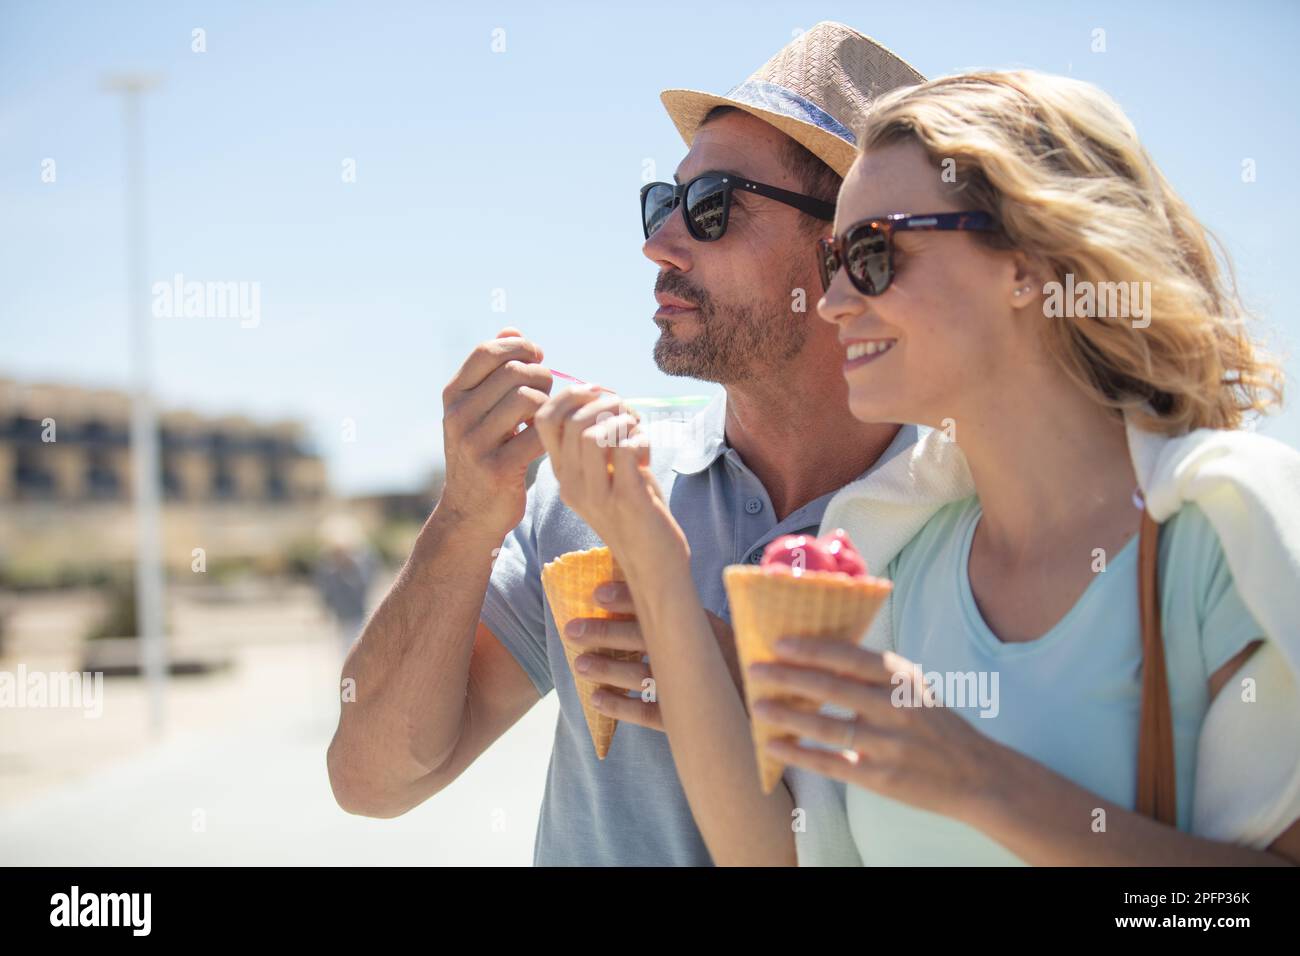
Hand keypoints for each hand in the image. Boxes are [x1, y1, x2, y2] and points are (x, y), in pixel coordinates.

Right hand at [438, 327, 553, 535]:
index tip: (537, 357)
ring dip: (548, 403)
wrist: (470, 513)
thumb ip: (494, 370)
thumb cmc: (483, 452)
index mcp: (453, 396)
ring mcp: (475, 443)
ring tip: (546, 415)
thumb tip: (511, 328)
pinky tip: (545, 438)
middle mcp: (458, 416)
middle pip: (514, 371)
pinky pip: (538, 434)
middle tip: (548, 391)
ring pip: (528, 398)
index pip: (487, 351)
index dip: (519, 346)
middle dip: (541, 376)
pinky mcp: (497, 469)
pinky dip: (550, 432)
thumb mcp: (478, 409)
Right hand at [532, 384, 688, 575]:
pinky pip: (625, 449)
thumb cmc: (635, 514)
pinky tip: (645, 454)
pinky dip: (639, 439)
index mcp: (564, 475)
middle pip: (571, 420)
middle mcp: (572, 485)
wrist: (653, 568)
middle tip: (627, 415)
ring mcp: (597, 495)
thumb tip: (605, 398)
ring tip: (635, 433)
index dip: (571, 395)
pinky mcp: (626, 500)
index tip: (600, 395)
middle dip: (605, 403)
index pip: (543, 419)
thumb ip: (599, 443)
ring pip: (593, 434)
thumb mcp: (606, 476)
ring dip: (621, 421)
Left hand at [565, 583, 739, 731]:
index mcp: (708, 629)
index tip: (597, 593)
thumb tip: (647, 585)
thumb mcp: (723, 634)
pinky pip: (649, 714)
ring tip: (579, 664)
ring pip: (643, 677)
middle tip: (572, 630)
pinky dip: (622, 707)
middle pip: (646, 640)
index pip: (664, 608)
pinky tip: (597, 699)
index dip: (629, 599)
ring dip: (608, 669)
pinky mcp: (687, 720)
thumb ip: (691, 616)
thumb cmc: (739, 666)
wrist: (772, 711)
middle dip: (606, 633)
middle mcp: (701, 656)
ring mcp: (694, 690)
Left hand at [746, 639, 1004, 822]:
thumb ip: (876, 675)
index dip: (812, 648)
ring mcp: (889, 745)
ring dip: (788, 716)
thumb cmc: (936, 726)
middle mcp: (897, 708)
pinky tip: (776, 747)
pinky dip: (801, 755)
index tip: (779, 642)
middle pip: (833, 688)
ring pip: (828, 727)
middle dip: (789, 677)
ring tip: (759, 708)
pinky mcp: (882, 777)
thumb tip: (820, 655)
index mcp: (904, 680)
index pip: (851, 657)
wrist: (977, 776)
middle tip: (756, 670)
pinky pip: (833, 763)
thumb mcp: (915, 689)